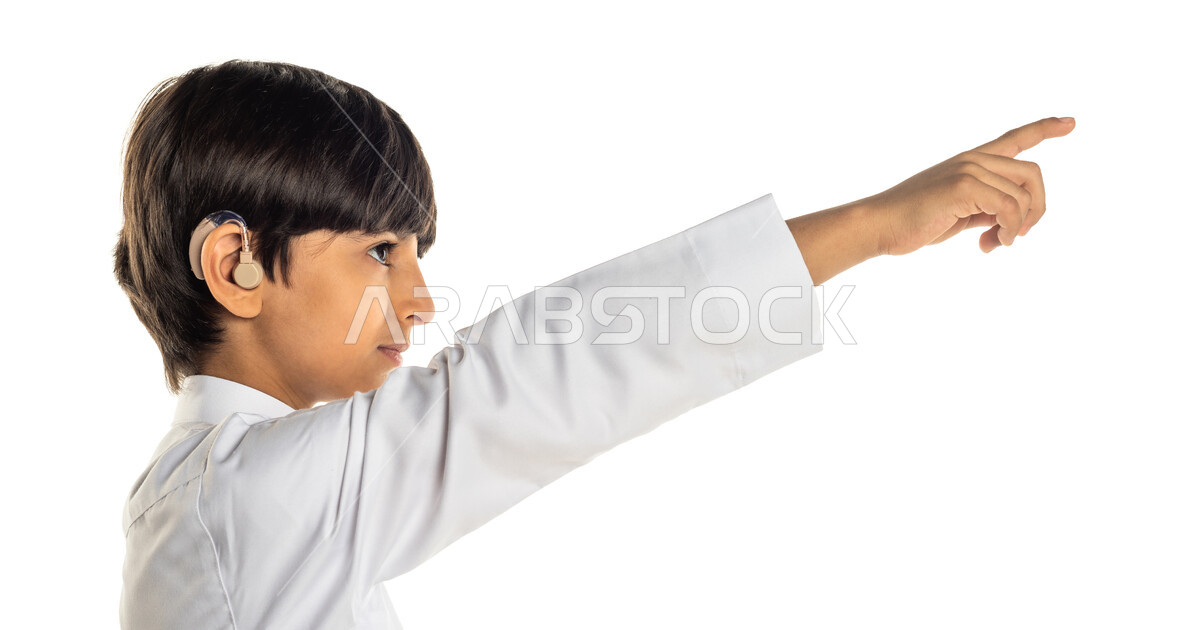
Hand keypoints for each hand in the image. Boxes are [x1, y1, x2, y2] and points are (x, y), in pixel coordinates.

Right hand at [867, 116, 1075, 255]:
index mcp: (970, 161)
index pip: (1014, 138)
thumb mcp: (958, 212)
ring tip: (996, 242)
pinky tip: (988, 244)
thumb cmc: (913, 222)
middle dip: (1037, 207)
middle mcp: (972, 159)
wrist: (880, 224)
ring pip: (1023, 195)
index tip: (1071, 122)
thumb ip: (985, 208)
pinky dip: (1008, 231)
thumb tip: (1012, 224)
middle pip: (1033, 173)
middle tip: (1021, 234)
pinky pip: (1009, 209)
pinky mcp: (964, 186)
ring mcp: (968, 170)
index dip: (1045, 128)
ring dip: (1018, 227)